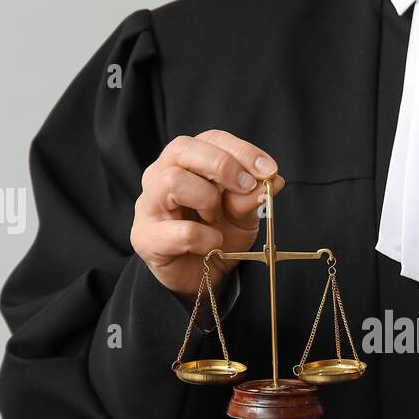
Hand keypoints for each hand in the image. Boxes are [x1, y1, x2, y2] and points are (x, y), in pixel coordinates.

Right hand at [132, 130, 284, 302]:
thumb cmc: (217, 236)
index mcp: (187, 162)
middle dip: (222, 165)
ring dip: (207, 199)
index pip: (210, 139)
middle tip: (247, 186)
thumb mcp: (243, 215)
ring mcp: (149, 204)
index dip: (241, 150)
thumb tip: (272, 180)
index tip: (268, 170)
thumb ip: (252, 197)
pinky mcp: (146, 236)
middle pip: (182, 148)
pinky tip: (211, 245)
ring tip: (216, 219)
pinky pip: (181, 231)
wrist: (200, 279)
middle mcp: (161, 175)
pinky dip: (206, 238)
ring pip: (172, 181)